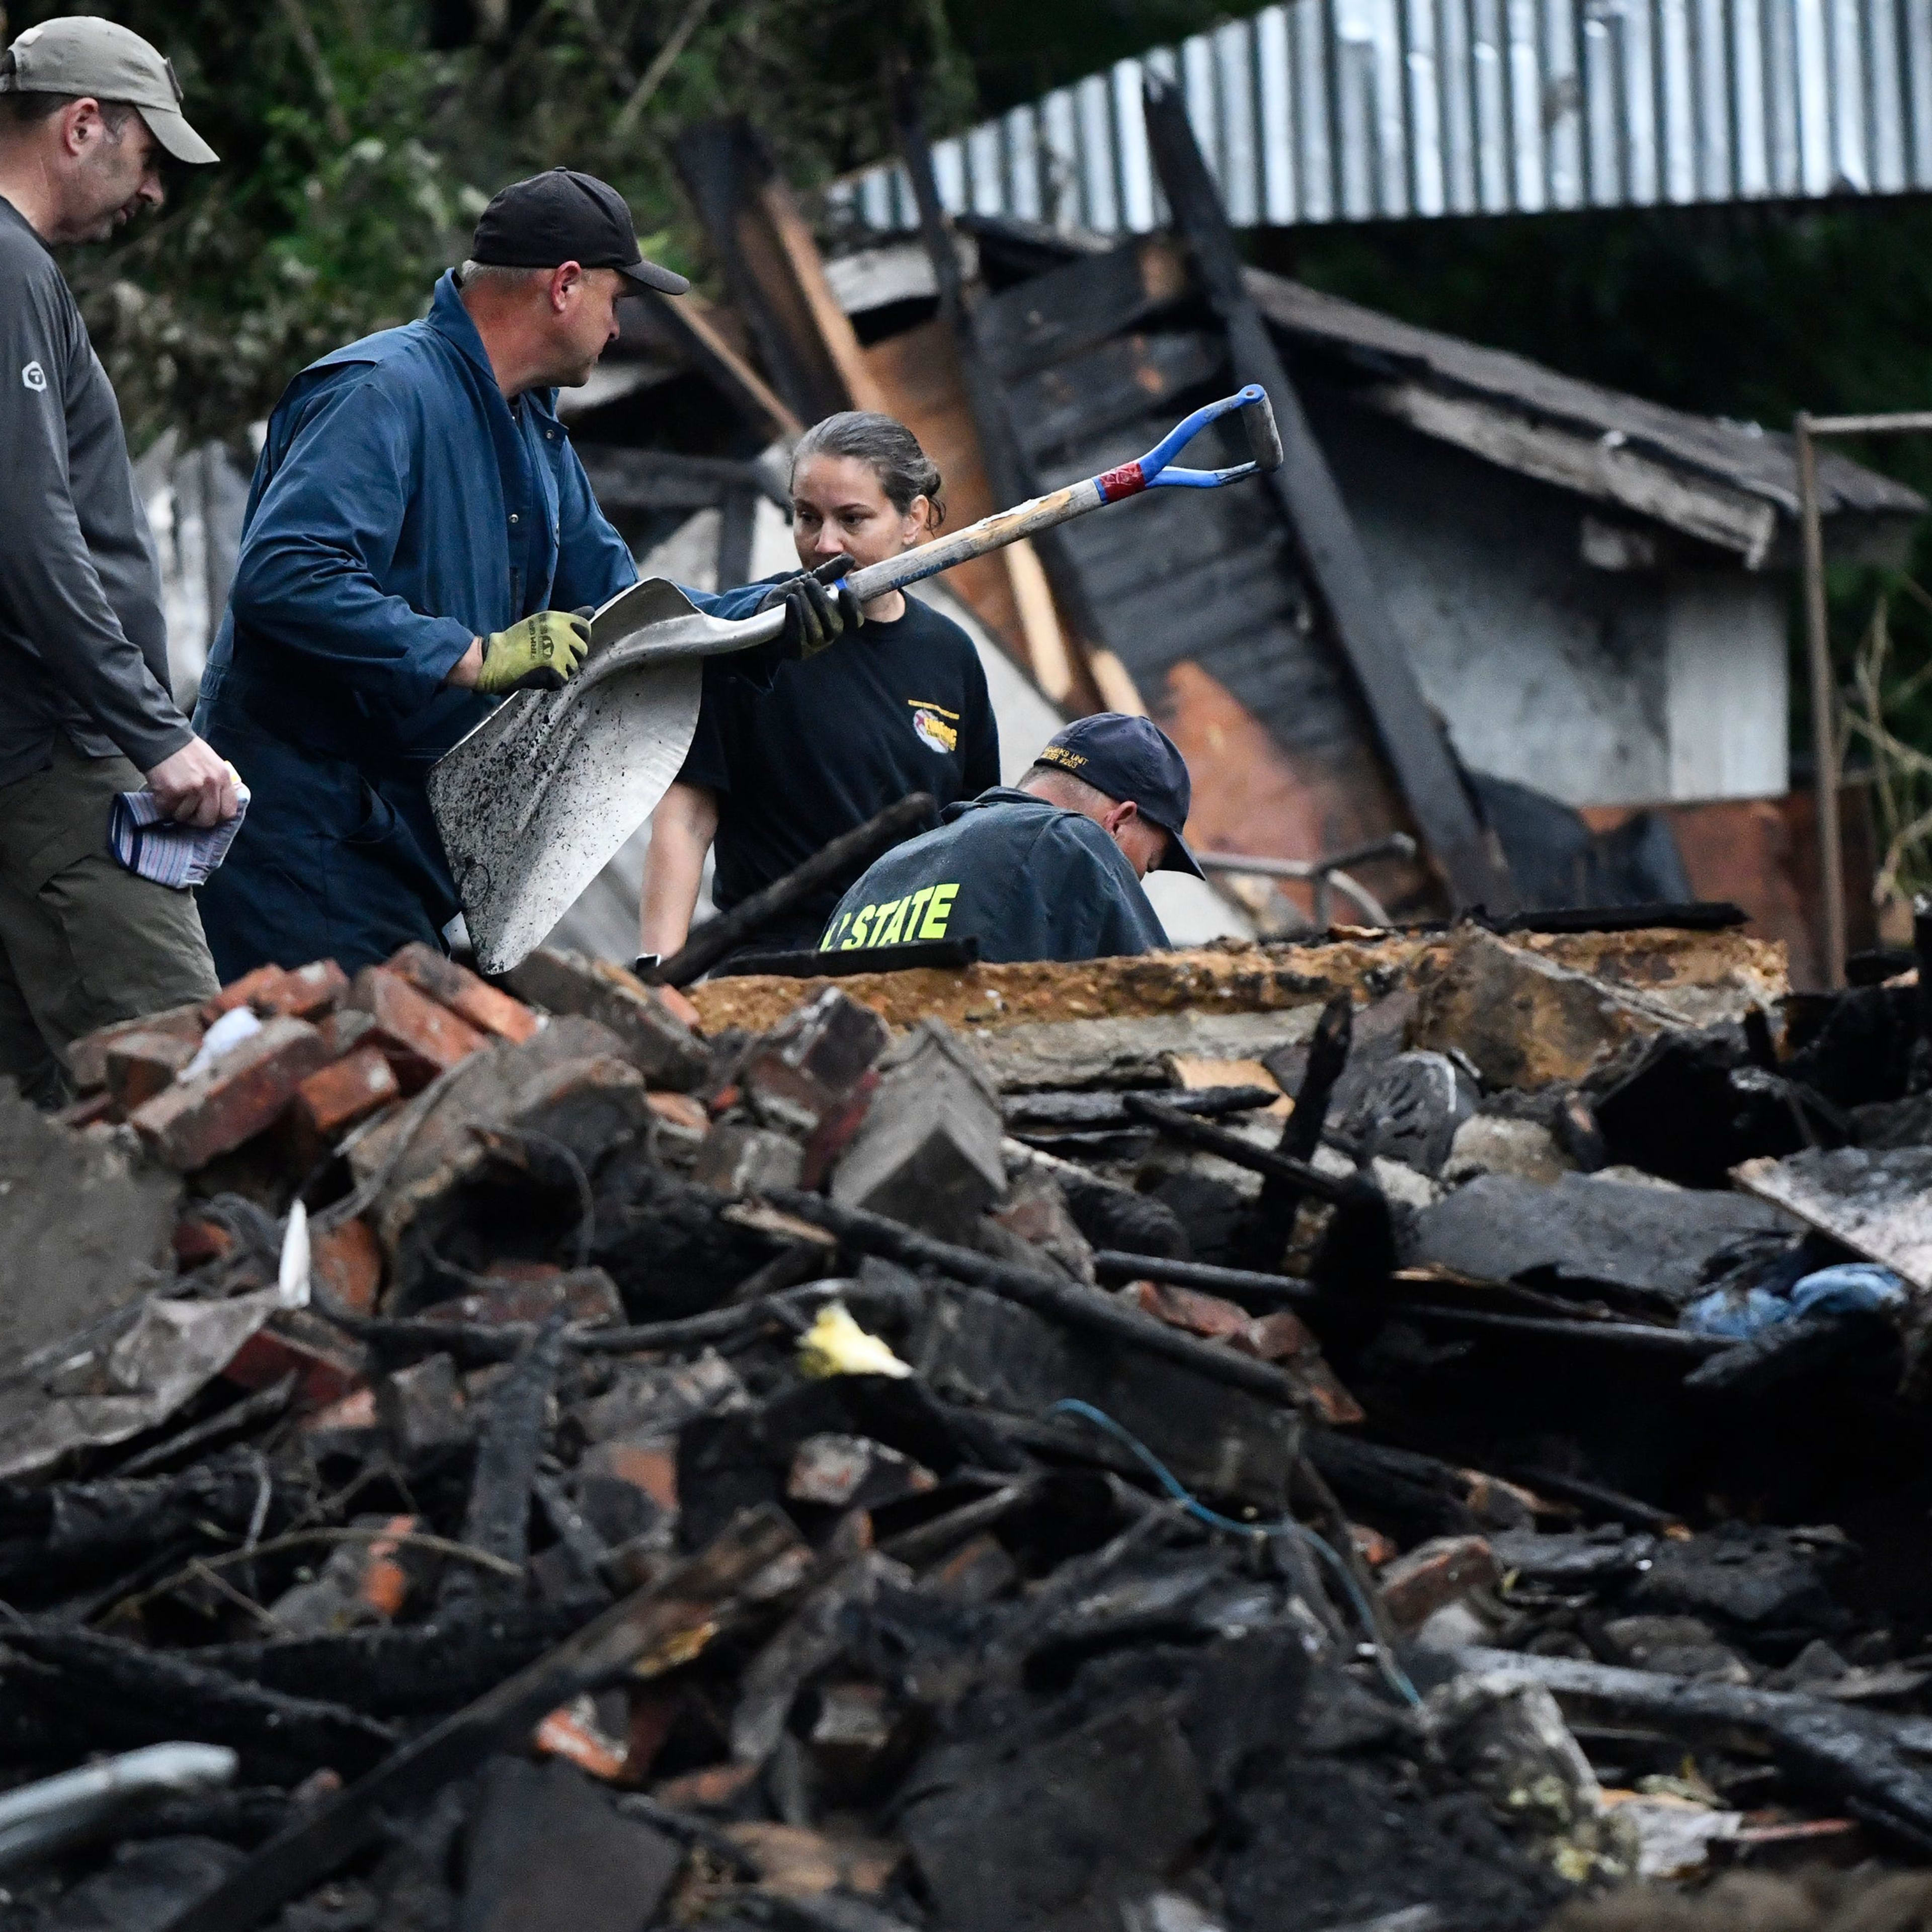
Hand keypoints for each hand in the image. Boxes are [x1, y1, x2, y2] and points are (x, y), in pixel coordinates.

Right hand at [146, 736, 240, 826]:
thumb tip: (219, 807)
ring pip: (184, 816)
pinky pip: (167, 810)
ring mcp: (190, 789)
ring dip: (177, 811)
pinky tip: (163, 792)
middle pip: (207, 819)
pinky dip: (163, 805)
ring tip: (174, 797)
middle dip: (197, 819)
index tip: (209, 814)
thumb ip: (219, 784)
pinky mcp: (170, 792)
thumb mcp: (214, 764)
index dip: (217, 817)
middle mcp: (210, 785)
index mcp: (223, 778)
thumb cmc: (188, 751)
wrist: (163, 737)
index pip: (229, 811)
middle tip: (189, 812)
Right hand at [474, 610, 590, 694]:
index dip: (580, 639)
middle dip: (570, 657)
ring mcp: (559, 651)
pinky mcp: (555, 668)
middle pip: (582, 651)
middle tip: (549, 657)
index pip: (585, 628)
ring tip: (541, 666)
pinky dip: (552, 683)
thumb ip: (569, 618)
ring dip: (560, 671)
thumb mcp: (542, 622)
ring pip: (573, 667)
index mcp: (557, 618)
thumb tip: (591, 610)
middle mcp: (561, 632)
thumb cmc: (516, 641)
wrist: (495, 658)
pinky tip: (538, 675)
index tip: (568, 645)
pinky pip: (563, 680)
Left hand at [758, 573, 861, 660]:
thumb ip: (830, 572)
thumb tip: (849, 559)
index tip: (844, 590)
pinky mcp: (795, 651)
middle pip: (836, 626)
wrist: (764, 611)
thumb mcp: (810, 581)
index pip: (854, 620)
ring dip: (806, 606)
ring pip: (817, 631)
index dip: (853, 608)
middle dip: (823, 602)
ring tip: (797, 589)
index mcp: (836, 620)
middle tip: (809, 583)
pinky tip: (791, 600)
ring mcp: (812, 646)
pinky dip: (796, 616)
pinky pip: (799, 637)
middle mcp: (828, 636)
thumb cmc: (791, 597)